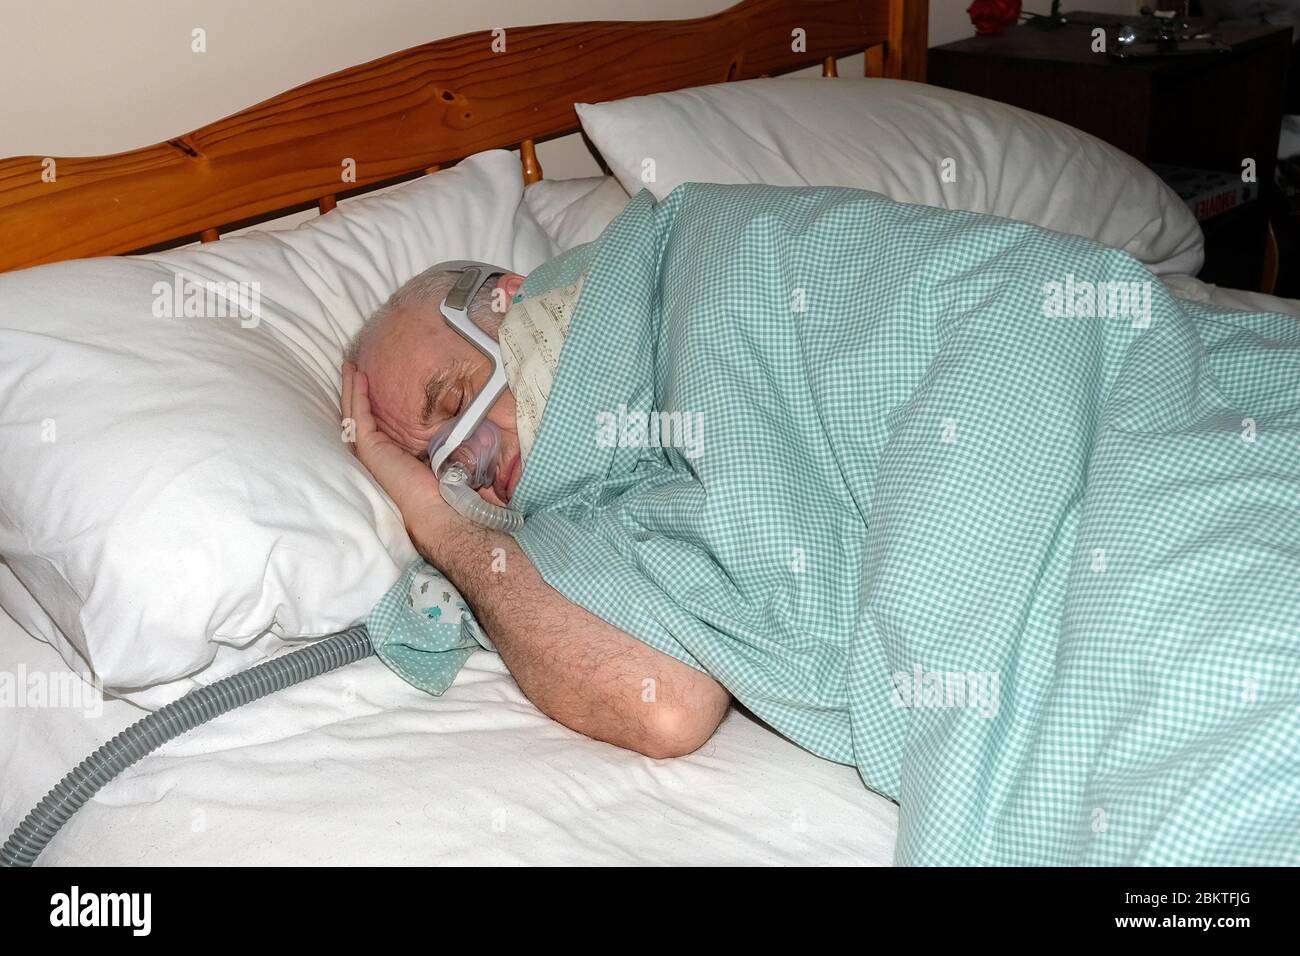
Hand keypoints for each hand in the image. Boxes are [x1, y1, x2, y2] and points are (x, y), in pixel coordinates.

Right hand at [342, 362, 443, 521]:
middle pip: (358, 414)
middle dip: (354, 389)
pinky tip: (358, 376)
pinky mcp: (369, 446)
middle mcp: (372, 452)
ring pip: (354, 411)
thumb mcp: (433, 457)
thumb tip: (444, 427)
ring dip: (352, 387)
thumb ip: (429, 442)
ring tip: (351, 366)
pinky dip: (358, 393)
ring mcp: (368, 450)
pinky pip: (359, 413)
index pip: (371, 422)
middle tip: (352, 367)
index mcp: (384, 455)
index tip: (370, 381)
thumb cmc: (438, 488)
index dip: (368, 401)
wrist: (435, 507)